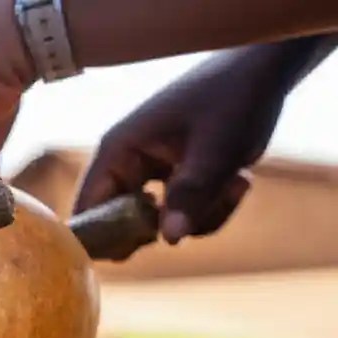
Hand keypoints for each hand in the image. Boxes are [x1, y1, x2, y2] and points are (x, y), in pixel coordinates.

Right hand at [74, 46, 292, 244]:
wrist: (263, 69)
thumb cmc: (233, 99)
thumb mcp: (215, 150)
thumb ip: (191, 194)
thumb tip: (168, 240)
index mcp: (118, 151)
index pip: (87, 209)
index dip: (99, 238)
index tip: (133, 254)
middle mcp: (126, 164)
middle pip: (125, 223)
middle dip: (168, 226)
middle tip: (200, 214)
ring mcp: (151, 172)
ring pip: (162, 222)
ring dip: (202, 216)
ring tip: (235, 184)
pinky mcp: (175, 177)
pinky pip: (184, 212)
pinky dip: (213, 208)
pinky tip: (238, 180)